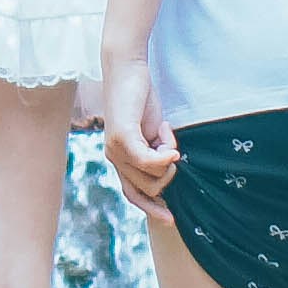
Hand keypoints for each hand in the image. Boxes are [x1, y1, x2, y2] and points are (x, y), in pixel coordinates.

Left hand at [99, 60, 178, 203]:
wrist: (127, 69)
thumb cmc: (141, 98)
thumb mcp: (152, 132)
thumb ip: (157, 152)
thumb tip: (171, 169)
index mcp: (119, 159)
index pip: (133, 195)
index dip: (152, 209)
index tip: (171, 219)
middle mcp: (113, 157)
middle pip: (150, 188)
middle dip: (168, 171)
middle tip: (170, 143)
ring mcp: (115, 149)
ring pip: (152, 176)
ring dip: (168, 157)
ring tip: (164, 131)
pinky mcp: (122, 137)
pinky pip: (148, 161)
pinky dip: (164, 156)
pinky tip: (173, 146)